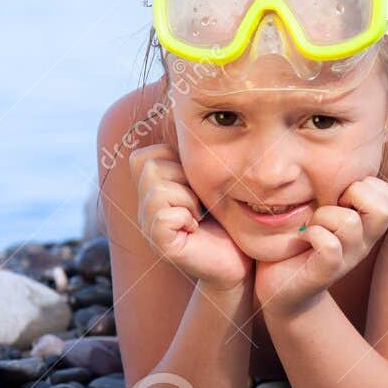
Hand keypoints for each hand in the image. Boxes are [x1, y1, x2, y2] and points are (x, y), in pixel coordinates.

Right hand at [130, 143, 253, 289]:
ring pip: (158, 188)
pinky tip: (197, 230)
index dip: (177, 163)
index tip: (197, 188)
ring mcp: (148, 227)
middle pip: (150, 165)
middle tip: (201, 203)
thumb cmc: (229, 219)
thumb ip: (190, 161)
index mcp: (153, 190)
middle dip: (184, 178)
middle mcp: (145, 207)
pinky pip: (164, 213)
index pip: (147, 155)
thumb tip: (182, 126)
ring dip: (188, 198)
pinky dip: (187, 217)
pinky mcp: (160, 244)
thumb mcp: (209, 182)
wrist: (242, 260)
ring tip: (200, 215)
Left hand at [254, 176, 387, 317]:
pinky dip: (313, 235)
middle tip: (331, 207)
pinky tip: (304, 240)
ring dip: (323, 217)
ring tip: (311, 225)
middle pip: (384, 206)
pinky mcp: (327, 273)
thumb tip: (342, 153)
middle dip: (352, 196)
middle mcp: (364, 242)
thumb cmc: (301, 240)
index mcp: (368, 225)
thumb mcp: (324, 209)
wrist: (282, 287)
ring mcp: (348, 258)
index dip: (365, 185)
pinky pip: (330, 245)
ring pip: (350, 222)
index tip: (340, 196)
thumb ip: (337, 189)